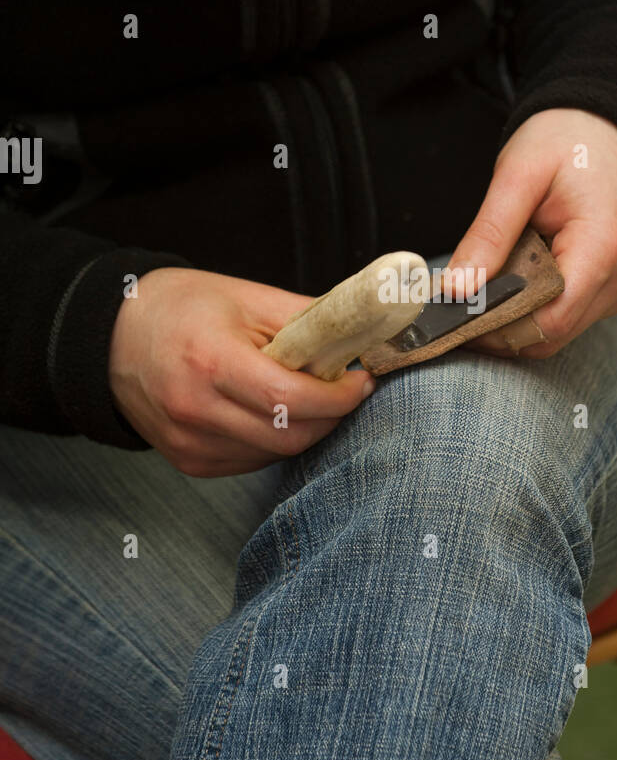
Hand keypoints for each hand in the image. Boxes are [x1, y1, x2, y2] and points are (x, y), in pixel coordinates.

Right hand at [108, 267, 374, 475]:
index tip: (359, 381)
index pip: (289, 400)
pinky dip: (275, 440)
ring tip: (302, 394)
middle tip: (341, 389)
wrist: (114, 337)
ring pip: (276, 454)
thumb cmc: (182, 309)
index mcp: (210, 361)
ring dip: (305, 429)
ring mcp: (189, 443)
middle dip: (330, 416)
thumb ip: (306, 321)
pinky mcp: (189, 462)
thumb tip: (359, 340)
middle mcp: (194, 409)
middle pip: (289, 436)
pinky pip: (253, 461)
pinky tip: (269, 411)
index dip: (337, 397)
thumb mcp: (247, 298)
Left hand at [447, 109, 616, 357]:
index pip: (550, 320)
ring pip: (559, 331)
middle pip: (553, 333)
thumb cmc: (566, 140)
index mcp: (604, 245)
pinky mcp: (616, 288)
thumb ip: (488, 234)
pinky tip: (513, 281)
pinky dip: (535, 308)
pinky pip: (569, 316)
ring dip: (517, 318)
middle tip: (458, 304)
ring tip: (485, 286)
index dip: (498, 327)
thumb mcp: (517, 175)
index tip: (455, 316)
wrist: (611, 127)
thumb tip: (456, 290)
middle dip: (501, 326)